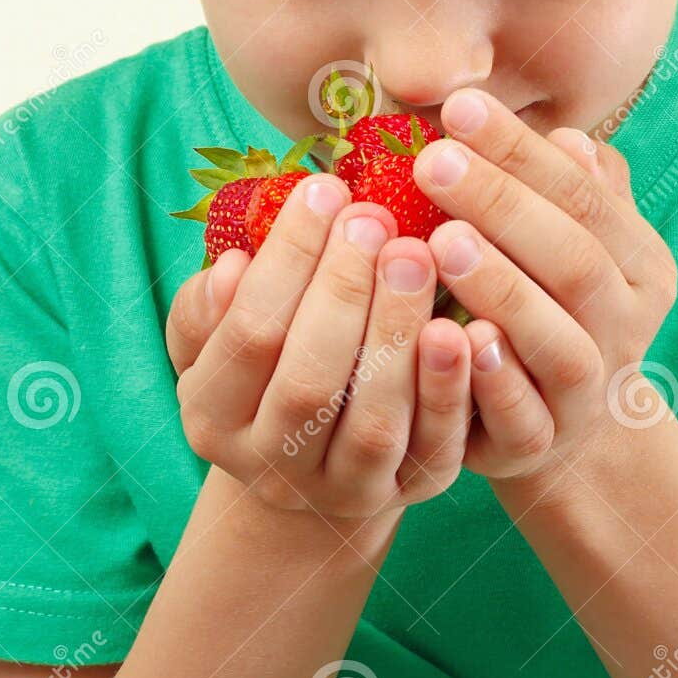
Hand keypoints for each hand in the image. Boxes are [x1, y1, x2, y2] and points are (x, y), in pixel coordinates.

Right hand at [165, 175, 472, 518]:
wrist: (318, 458)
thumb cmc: (269, 363)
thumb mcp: (218, 336)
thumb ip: (212, 302)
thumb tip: (235, 264)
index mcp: (214, 416)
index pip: (249, 334)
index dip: (288, 259)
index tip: (324, 188)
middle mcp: (272, 466)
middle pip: (308, 382)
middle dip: (343, 291)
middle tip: (374, 218)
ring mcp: (347, 487)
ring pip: (374, 421)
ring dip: (397, 332)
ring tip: (417, 255)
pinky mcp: (414, 489)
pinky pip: (436, 445)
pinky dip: (451, 387)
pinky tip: (465, 327)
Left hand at [410, 89, 677, 484]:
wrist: (563, 428)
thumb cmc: (550, 303)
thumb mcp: (571, 241)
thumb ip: (568, 191)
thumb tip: (567, 136)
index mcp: (640, 262)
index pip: (583, 195)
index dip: (522, 152)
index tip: (458, 108)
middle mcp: (627, 324)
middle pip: (574, 259)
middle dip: (504, 205)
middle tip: (435, 161)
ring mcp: (589, 392)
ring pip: (558, 340)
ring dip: (502, 287)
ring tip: (442, 240)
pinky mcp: (542, 444)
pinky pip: (524, 414)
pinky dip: (493, 378)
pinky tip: (454, 336)